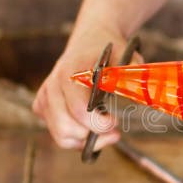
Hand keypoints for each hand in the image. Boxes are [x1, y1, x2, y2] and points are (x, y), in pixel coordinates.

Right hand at [32, 26, 141, 149]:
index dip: (99, 124)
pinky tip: (92, 128)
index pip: (79, 110)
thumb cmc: (107, 51)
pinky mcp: (42, 108)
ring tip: (106, 133)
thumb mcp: (124, 54)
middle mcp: (52, 86)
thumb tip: (140, 89)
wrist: (89, 41)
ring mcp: (44, 98)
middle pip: (66, 129)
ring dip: (86, 141)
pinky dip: (77, 139)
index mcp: (70, 72)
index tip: (116, 122)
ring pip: (61, 137)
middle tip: (114, 132)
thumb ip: (132, 70)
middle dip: (93, 136)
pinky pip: (58, 134)